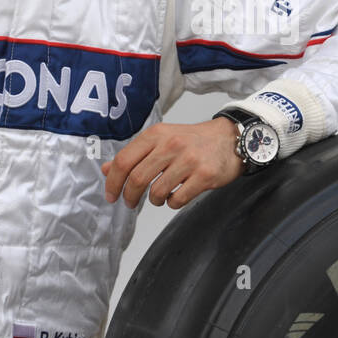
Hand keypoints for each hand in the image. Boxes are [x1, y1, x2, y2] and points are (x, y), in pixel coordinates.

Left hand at [102, 118, 243, 210]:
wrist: (229, 139)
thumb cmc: (192, 141)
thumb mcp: (161, 140)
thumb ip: (135, 154)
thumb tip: (107, 170)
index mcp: (156, 134)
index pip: (124, 160)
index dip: (113, 181)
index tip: (111, 194)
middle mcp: (171, 145)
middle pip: (138, 178)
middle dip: (130, 196)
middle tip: (130, 203)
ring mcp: (189, 160)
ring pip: (157, 192)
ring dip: (154, 200)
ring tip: (159, 197)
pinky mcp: (204, 175)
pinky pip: (178, 199)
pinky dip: (172, 203)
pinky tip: (176, 196)